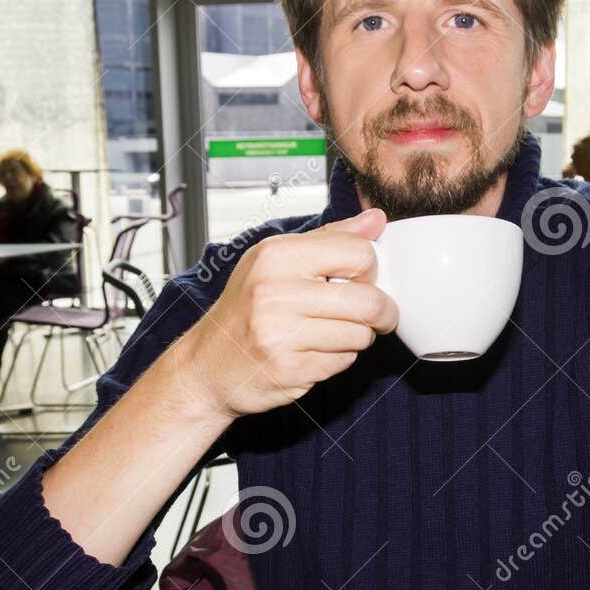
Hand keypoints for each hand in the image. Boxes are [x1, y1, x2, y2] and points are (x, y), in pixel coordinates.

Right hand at [177, 209, 397, 418]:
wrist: (206, 365)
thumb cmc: (246, 310)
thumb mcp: (277, 261)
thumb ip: (330, 239)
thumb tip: (376, 220)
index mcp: (276, 255)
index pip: (359, 253)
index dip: (370, 269)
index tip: (362, 280)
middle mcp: (275, 292)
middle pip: (368, 300)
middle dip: (383, 312)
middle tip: (375, 316)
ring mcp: (281, 334)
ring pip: (360, 335)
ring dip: (357, 337)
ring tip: (330, 333)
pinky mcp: (289, 369)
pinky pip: (343, 362)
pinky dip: (338, 359)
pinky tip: (314, 352)